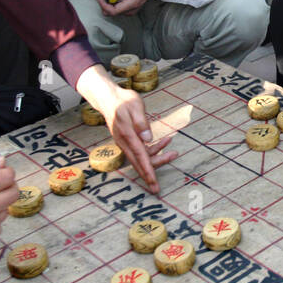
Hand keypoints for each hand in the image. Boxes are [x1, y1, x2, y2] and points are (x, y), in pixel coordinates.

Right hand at [77, 67, 177, 192]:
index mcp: (127, 135)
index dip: (148, 171)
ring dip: (158, 157)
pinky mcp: (129, 141)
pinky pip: (142, 150)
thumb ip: (141, 122)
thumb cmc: (123, 100)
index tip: (153, 184)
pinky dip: (154, 148)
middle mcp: (125, 142)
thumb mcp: (134, 105)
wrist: (108, 98)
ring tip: (174, 152)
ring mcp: (126, 143)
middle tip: (163, 181)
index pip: (140, 157)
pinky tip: (166, 140)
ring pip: (142, 158)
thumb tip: (148, 138)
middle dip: (152, 173)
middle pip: (140, 162)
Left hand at [98, 0, 166, 15]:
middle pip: (113, 13)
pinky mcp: (131, 7)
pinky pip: (119, 8)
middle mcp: (132, 9)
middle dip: (105, 4)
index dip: (103, 5)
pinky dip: (114, 2)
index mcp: (131, 3)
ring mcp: (132, 9)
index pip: (113, 11)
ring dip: (109, 3)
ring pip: (115, 11)